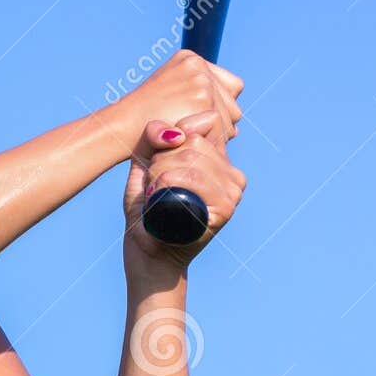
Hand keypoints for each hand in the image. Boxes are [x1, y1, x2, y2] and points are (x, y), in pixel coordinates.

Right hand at [106, 50, 243, 157]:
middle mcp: (198, 65)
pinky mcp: (203, 98)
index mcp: (189, 59)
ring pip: (232, 116)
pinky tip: (192, 142)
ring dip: (216, 132)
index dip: (217, 109)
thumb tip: (234, 125)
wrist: (121, 128)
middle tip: (192, 133)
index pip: (229, 87)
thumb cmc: (142, 121)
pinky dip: (212, 139)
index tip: (197, 122)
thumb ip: (196, 99)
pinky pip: (225, 127)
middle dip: (218, 122)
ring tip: (190, 138)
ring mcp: (201, 79)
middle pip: (232, 102)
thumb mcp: (167, 98)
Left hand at [122, 112, 247, 274]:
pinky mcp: (226, 208)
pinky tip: (160, 195)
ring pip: (192, 158)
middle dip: (160, 159)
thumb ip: (151, 138)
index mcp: (218, 160)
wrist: (148, 253)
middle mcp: (231, 173)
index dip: (174, 132)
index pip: (206, 122)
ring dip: (160, 173)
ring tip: (155, 193)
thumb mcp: (143, 166)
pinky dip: (169, 183)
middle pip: (193, 141)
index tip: (156, 157)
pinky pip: (196, 180)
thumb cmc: (145, 209)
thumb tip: (174, 131)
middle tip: (153, 184)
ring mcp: (233, 191)